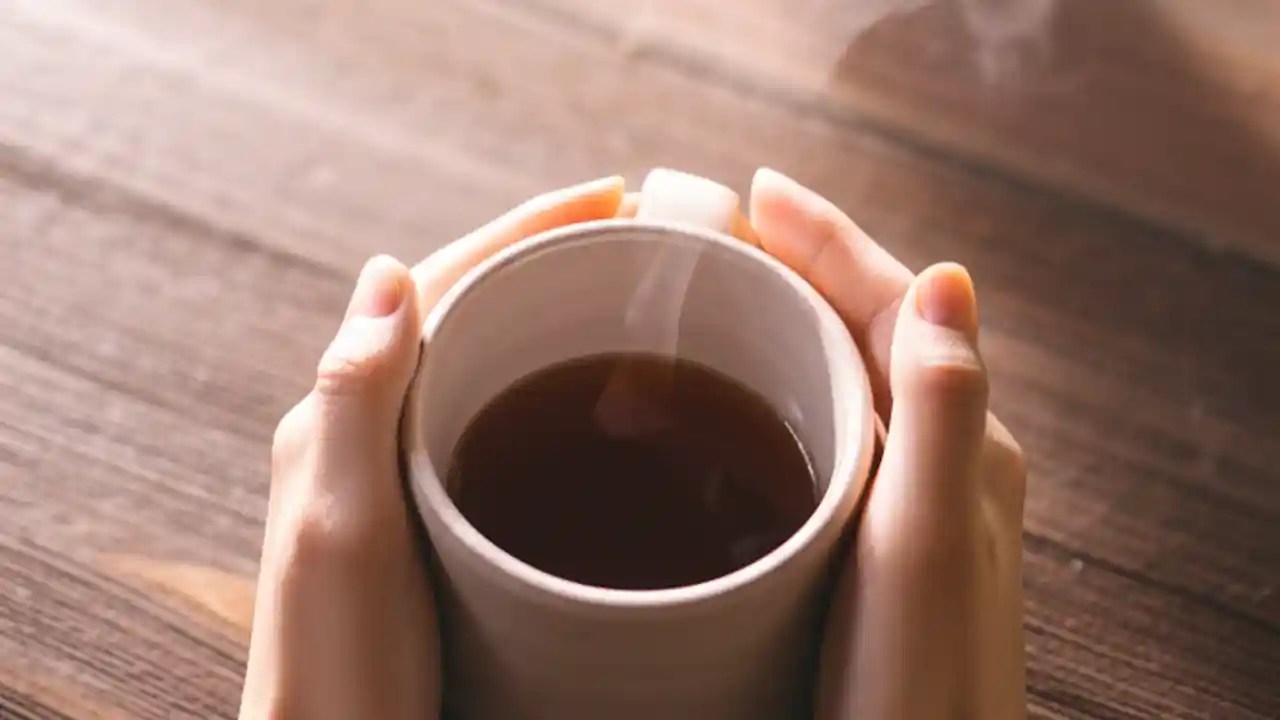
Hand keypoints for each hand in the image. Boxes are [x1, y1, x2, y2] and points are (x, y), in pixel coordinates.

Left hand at [238, 177, 625, 719]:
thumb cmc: (337, 659)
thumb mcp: (343, 525)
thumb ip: (357, 398)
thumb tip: (389, 269)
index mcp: (343, 415)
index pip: (439, 286)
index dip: (523, 230)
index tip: (613, 195)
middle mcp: (368, 429)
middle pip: (466, 308)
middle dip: (546, 255)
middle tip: (639, 233)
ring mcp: (402, 470)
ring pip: (483, 357)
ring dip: (549, 311)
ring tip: (631, 292)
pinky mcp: (434, 513)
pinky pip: (493, 418)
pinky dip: (548, 386)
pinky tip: (596, 401)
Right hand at [749, 169, 1026, 718]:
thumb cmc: (917, 682)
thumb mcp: (922, 541)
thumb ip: (941, 409)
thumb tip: (949, 276)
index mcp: (961, 441)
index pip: (897, 304)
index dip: (830, 240)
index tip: (759, 189)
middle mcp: (944, 456)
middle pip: (872, 325)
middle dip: (805, 263)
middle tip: (727, 222)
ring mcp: (910, 495)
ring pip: (848, 371)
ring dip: (793, 316)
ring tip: (725, 284)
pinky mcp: (874, 535)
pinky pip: (830, 426)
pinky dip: (784, 384)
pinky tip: (741, 396)